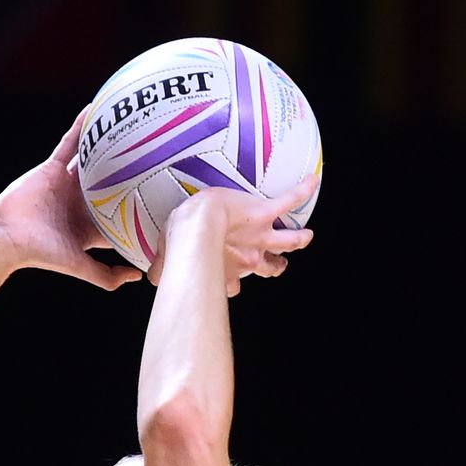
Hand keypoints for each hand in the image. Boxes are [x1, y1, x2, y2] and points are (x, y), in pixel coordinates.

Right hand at [0, 108, 143, 289]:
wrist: (5, 237)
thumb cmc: (40, 253)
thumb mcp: (79, 266)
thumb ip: (106, 276)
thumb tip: (138, 276)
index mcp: (91, 223)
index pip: (121, 211)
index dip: (141, 202)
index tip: (164, 192)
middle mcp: (82, 201)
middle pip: (113, 182)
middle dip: (132, 170)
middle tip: (158, 153)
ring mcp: (68, 182)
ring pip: (93, 159)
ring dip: (108, 144)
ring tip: (130, 126)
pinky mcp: (53, 167)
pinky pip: (69, 144)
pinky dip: (79, 128)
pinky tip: (93, 111)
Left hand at [147, 175, 318, 294]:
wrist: (199, 220)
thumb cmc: (184, 237)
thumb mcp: (172, 256)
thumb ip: (164, 269)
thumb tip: (153, 279)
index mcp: (228, 266)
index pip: (235, 282)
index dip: (232, 284)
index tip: (230, 284)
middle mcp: (250, 253)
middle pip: (270, 266)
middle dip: (274, 267)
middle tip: (276, 266)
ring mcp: (260, 233)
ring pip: (288, 241)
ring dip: (297, 239)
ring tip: (304, 236)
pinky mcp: (265, 212)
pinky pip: (289, 200)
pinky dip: (302, 190)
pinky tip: (312, 180)